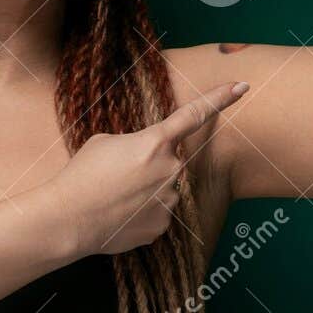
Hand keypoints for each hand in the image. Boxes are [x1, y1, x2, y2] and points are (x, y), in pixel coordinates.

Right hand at [44, 80, 249, 256]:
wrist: (68, 219)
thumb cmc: (81, 175)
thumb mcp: (104, 143)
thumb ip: (135, 143)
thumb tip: (145, 159)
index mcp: (155, 142)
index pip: (194, 115)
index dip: (220, 98)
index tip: (243, 86)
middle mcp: (170, 169)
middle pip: (170, 162)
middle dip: (150, 166)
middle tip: (118, 177)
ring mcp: (169, 200)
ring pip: (163, 190)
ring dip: (144, 192)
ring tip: (114, 198)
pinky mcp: (163, 226)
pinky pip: (157, 214)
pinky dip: (140, 214)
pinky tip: (119, 216)